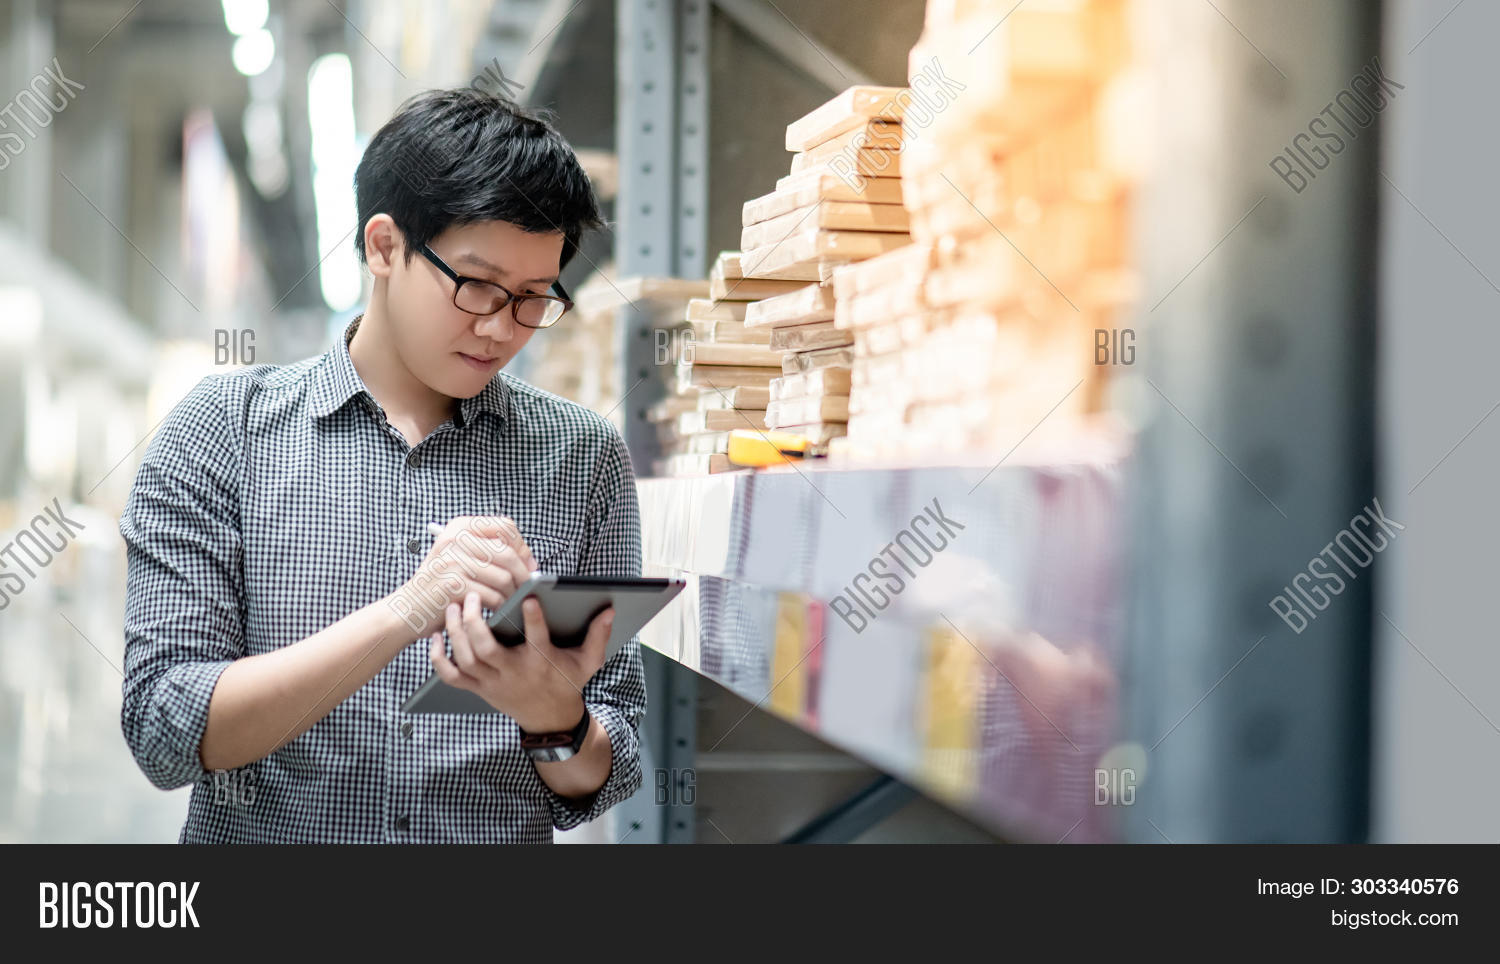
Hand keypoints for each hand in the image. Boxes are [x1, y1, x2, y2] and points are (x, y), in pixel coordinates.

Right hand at [386, 516, 537, 637]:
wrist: (408, 608)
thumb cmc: (440, 585)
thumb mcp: (460, 557)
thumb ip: (490, 552)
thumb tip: (530, 560)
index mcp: (460, 527)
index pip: (505, 526)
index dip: (522, 546)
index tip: (529, 564)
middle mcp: (456, 539)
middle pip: (508, 553)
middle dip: (524, 575)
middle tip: (527, 589)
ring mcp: (454, 561)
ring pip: (504, 577)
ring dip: (512, 595)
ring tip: (509, 602)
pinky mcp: (454, 585)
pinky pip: (493, 596)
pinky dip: (500, 607)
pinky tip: (495, 611)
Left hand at [428, 590, 613, 731]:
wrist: (550, 721)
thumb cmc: (567, 683)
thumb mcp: (588, 661)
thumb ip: (599, 635)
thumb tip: (610, 610)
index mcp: (541, 662)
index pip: (537, 639)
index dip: (534, 618)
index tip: (529, 597)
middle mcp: (514, 672)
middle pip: (486, 649)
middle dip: (474, 622)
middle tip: (472, 597)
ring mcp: (493, 682)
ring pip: (466, 659)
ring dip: (456, 633)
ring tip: (453, 608)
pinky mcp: (479, 689)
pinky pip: (451, 676)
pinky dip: (438, 659)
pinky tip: (435, 638)